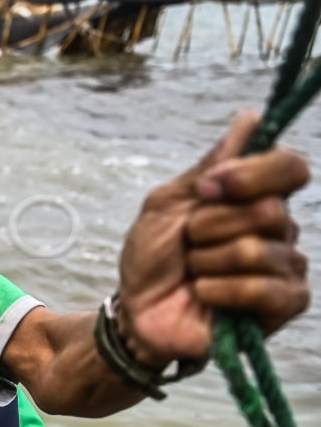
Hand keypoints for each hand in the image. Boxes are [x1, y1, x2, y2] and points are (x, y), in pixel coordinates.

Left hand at [118, 110, 309, 363]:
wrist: (137, 307)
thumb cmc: (152, 255)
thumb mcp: (168, 203)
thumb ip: (211, 165)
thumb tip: (250, 118)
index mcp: (256, 196)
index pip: (290, 166)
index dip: (253, 172)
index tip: (207, 187)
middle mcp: (280, 227)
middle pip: (269, 209)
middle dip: (209, 225)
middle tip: (188, 242)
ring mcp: (286, 266)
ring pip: (257, 249)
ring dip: (206, 261)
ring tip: (193, 271)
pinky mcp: (284, 304)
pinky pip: (261, 289)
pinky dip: (217, 289)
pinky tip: (203, 293)